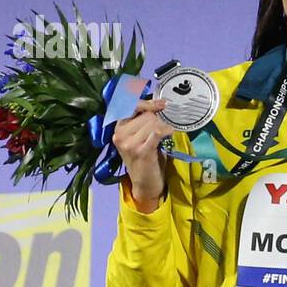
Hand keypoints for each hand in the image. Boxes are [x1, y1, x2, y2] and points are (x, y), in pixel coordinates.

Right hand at [111, 98, 173, 212]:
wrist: (145, 183)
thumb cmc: (145, 158)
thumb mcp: (139, 137)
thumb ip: (143, 122)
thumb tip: (159, 103)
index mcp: (117, 129)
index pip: (130, 106)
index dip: (147, 103)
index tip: (161, 104)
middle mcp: (119, 135)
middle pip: (146, 115)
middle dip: (159, 120)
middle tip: (163, 130)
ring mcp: (129, 144)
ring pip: (153, 123)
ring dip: (163, 127)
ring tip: (164, 136)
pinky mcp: (141, 151)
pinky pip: (157, 133)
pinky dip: (166, 132)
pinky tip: (169, 135)